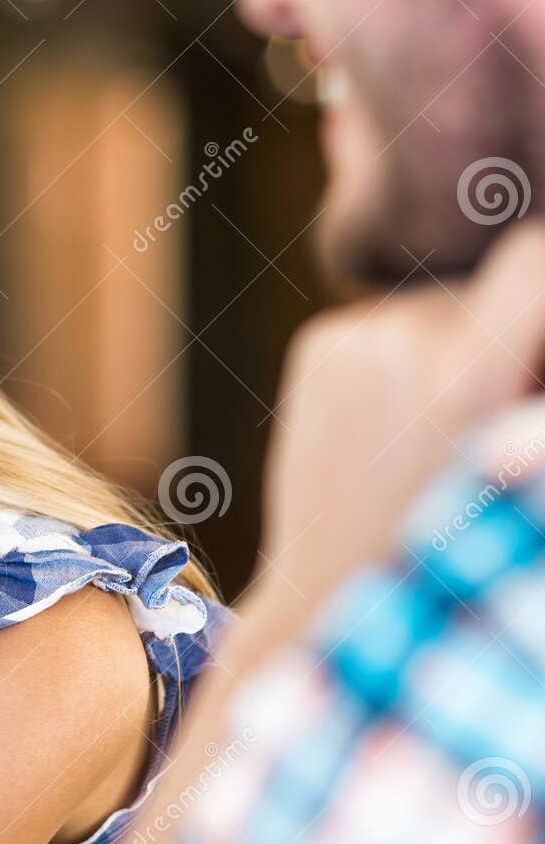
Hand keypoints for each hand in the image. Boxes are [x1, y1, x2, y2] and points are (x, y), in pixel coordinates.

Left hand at [252, 222, 544, 637]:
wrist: (336, 587)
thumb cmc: (459, 539)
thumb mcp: (514, 448)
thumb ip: (526, 382)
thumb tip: (532, 276)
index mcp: (463, 381)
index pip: (532, 257)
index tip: (535, 328)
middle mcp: (400, 345)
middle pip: (488, 288)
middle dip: (508, 332)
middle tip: (496, 407)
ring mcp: (352, 340)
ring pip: (439, 307)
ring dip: (458, 344)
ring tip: (441, 428)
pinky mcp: (321, 343)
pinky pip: (389, 323)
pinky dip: (406, 355)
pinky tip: (395, 422)